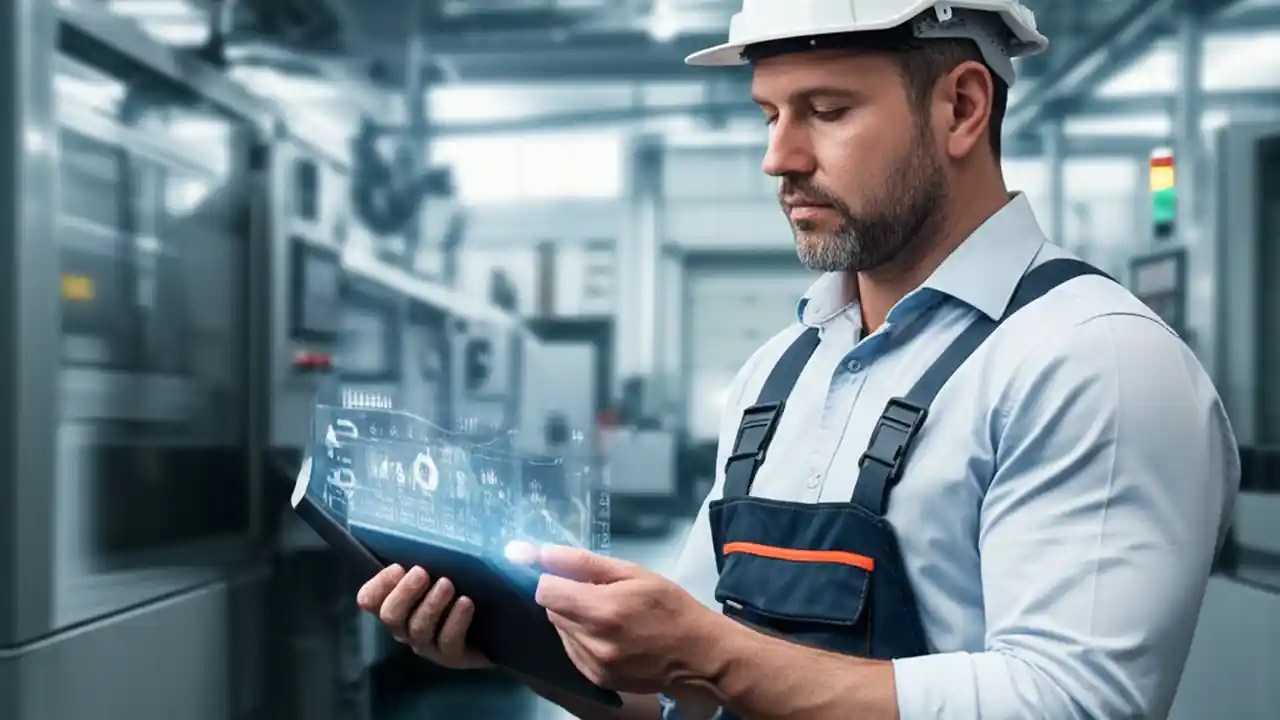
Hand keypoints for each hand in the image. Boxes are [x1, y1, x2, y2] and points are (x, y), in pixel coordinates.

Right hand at [356, 564, 492, 670]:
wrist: (496, 627)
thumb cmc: (464, 587)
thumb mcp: (446, 568)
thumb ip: (436, 554)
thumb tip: (440, 526)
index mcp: (397, 604)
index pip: (370, 599)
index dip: (378, 585)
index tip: (398, 567)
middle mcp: (405, 627)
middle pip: (390, 615)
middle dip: (404, 592)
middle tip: (422, 572)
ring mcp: (427, 644)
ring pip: (418, 628)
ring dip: (431, 604)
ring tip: (447, 584)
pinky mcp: (451, 656)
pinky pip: (447, 641)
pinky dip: (455, 620)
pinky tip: (466, 603)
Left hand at [514, 543, 727, 698]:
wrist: (697, 654)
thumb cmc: (669, 605)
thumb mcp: (634, 572)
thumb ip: (584, 562)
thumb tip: (542, 553)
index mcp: (602, 609)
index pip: (545, 591)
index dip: (554, 578)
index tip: (569, 575)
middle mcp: (592, 640)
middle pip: (552, 611)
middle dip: (567, 598)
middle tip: (598, 594)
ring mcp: (593, 664)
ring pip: (561, 630)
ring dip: (574, 619)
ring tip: (607, 616)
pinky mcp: (596, 679)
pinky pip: (572, 650)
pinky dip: (582, 639)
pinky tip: (609, 635)